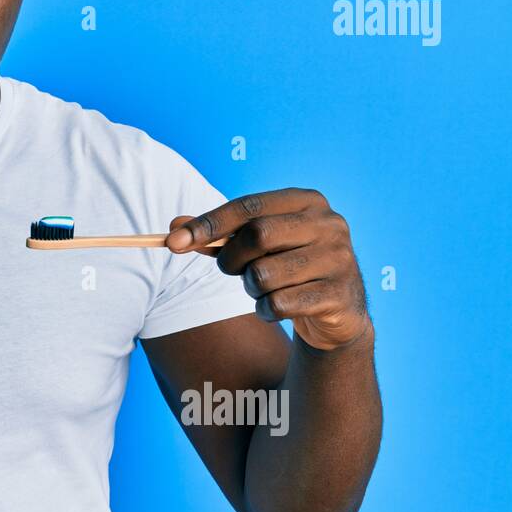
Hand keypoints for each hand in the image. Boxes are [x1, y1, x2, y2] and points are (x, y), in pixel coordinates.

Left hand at [167, 187, 371, 351]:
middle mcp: (329, 224)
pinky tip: (277, 307)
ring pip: (264, 275)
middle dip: (231, 258)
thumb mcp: (255, 245)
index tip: (173, 242)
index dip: (208, 224)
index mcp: (307, 201)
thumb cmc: (288, 266)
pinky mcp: (338, 295)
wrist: (337, 309)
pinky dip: (265, 310)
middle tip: (231, 269)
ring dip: (250, 288)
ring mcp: (339, 260)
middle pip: (257, 235)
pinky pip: (279, 304)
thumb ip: (216, 235)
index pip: (248, 205)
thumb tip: (173, 228)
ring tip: (263, 289)